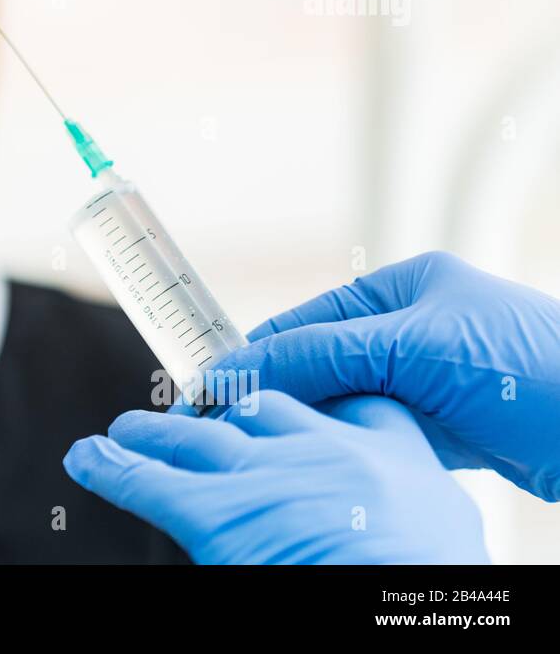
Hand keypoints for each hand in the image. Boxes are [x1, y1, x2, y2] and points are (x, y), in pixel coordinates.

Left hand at [65, 390, 488, 563]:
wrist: (409, 620)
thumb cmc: (428, 587)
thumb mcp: (445, 539)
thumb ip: (406, 513)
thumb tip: (385, 530)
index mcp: (399, 460)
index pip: (351, 405)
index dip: (313, 403)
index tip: (289, 406)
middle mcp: (326, 451)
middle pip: (260, 410)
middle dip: (223, 417)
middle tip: (199, 426)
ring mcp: (267, 475)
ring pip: (195, 438)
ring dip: (153, 434)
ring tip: (124, 432)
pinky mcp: (217, 513)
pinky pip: (149, 483)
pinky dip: (109, 469)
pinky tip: (86, 458)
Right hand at [207, 251, 559, 500]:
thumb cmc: (530, 365)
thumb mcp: (409, 348)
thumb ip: (323, 353)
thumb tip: (247, 367)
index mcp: (406, 288)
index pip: (310, 319)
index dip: (263, 352)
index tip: (218, 385)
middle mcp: (416, 329)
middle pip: (327, 362)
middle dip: (286, 391)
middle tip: (237, 421)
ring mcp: (434, 379)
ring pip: (351, 402)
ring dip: (319, 422)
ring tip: (274, 443)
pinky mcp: (451, 427)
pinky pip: (383, 433)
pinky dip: (355, 444)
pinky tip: (331, 459)